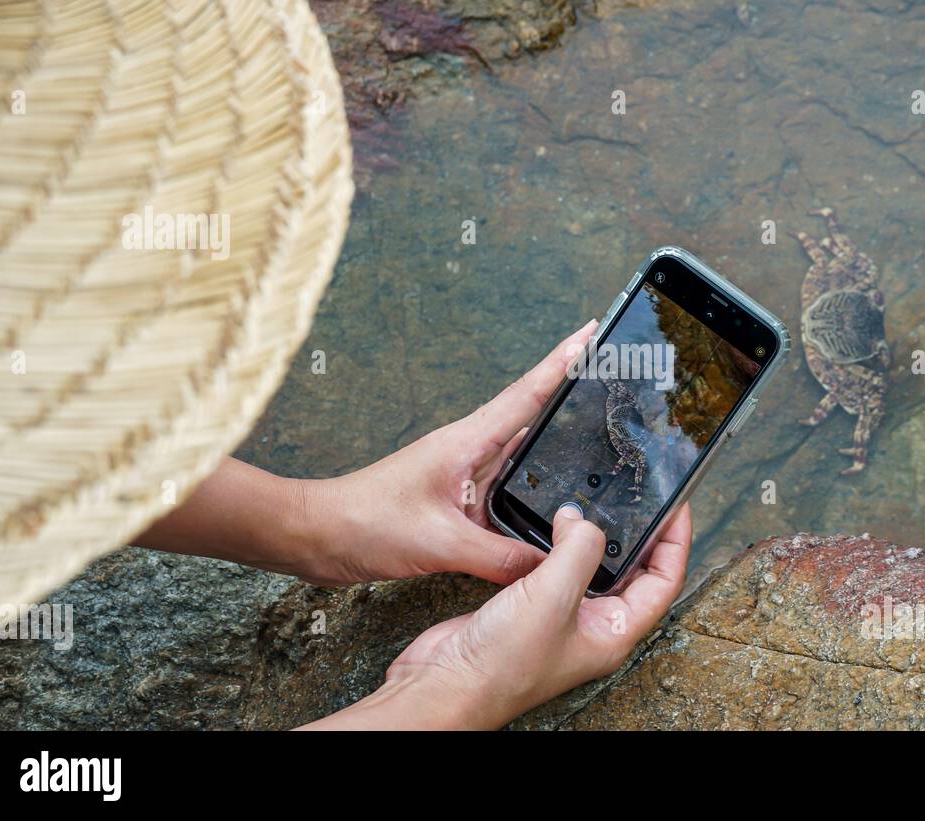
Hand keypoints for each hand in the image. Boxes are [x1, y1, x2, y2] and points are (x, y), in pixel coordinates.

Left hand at [297, 319, 598, 586]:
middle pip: (530, 416)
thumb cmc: (362, 523)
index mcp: (465, 443)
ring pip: (519, 455)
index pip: (526, 394)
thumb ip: (497, 556)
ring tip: (594, 434)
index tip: (592, 335)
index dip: (562, 364)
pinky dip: (529, 490)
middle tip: (610, 375)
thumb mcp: (438, 543)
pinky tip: (549, 501)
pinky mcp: (453, 502)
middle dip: (570, 394)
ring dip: (553, 444)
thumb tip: (548, 565)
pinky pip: (503, 490)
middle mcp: (467, 452)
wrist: (314, 536)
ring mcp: (461, 475)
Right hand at [302, 503, 691, 728]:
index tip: (677, 505)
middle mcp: (592, 625)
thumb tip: (582, 519)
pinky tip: (551, 523)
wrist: (445, 683)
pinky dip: (558, 543)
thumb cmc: (502, 664)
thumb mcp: (553, 595)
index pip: (663, 581)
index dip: (675, 541)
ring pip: (591, 568)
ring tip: (599, 501)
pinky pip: (555, 568)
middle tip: (641, 496)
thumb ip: (578, 550)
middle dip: (639, 534)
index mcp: (614, 631)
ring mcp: (560, 617)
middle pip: (633, 572)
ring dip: (595, 536)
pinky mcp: (528, 607)